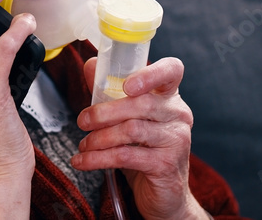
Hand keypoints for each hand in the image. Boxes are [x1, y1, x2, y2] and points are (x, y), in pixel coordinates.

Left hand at [72, 57, 209, 219]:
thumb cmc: (147, 151)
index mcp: (170, 97)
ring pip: (131, 130)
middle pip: (141, 103)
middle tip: (82, 121)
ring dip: (99, 138)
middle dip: (103, 112)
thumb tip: (92, 65)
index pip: (171, 71)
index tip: (126, 85)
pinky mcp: (166, 165)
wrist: (165, 195)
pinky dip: (98, 158)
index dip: (149, 73)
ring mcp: (176, 140)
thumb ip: (111, 91)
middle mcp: (178, 115)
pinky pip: (126, 156)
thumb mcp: (129, 118)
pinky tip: (83, 161)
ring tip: (84, 144)